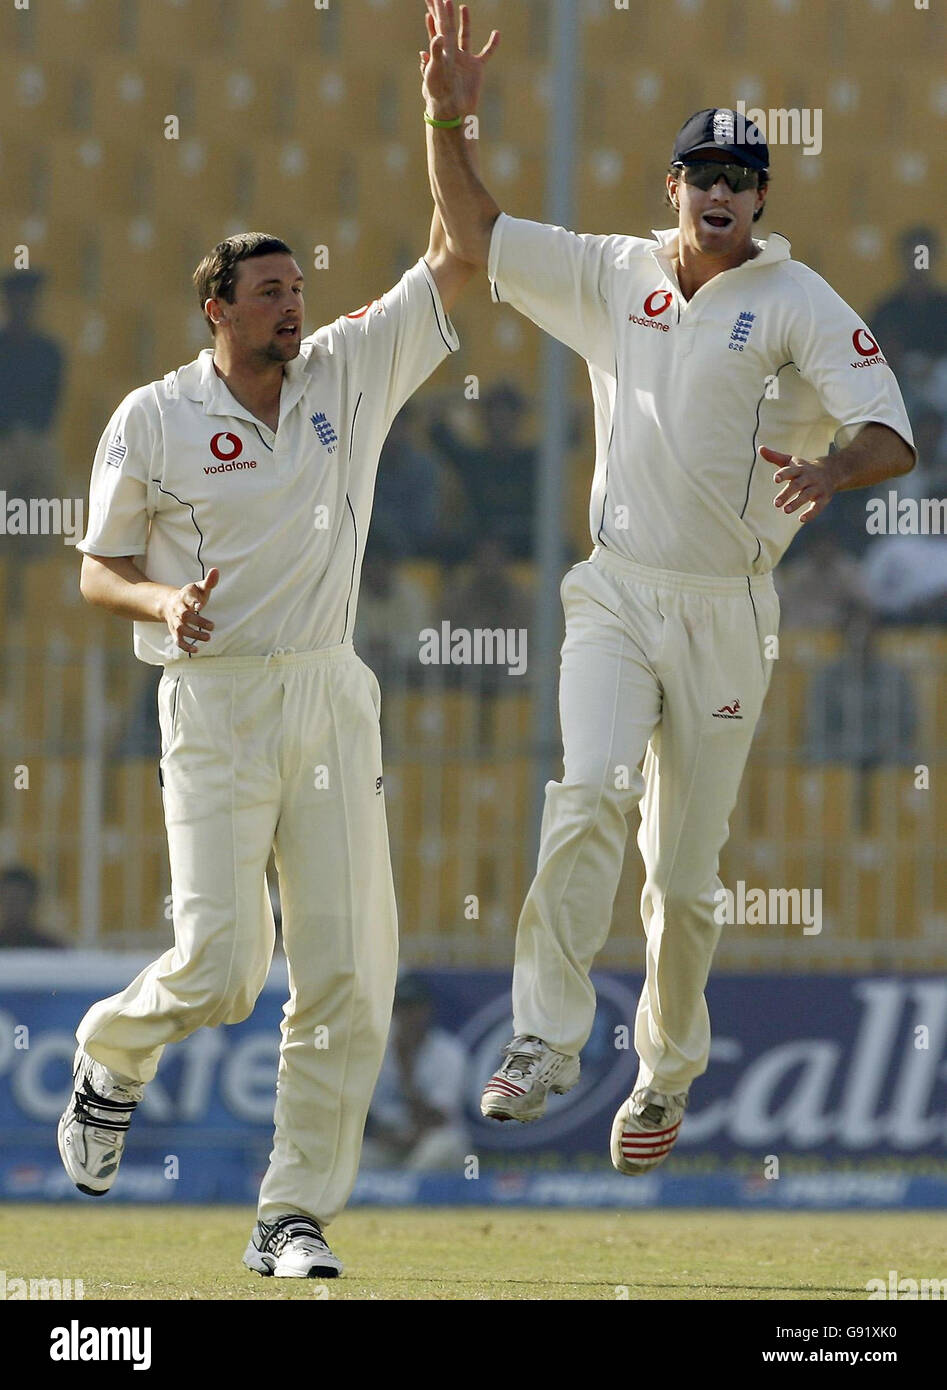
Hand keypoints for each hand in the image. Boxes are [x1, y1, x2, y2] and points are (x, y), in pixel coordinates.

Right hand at [162, 567, 218, 652]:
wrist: (169, 603)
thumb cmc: (190, 596)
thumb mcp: (199, 587)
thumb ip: (209, 581)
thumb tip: (216, 570)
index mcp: (184, 597)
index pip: (188, 599)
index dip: (194, 602)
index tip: (200, 606)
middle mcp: (178, 609)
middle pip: (185, 616)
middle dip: (198, 622)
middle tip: (212, 626)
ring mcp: (175, 621)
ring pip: (182, 630)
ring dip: (194, 635)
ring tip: (208, 638)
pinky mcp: (175, 631)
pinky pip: (178, 640)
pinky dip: (186, 646)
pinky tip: (197, 650)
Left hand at [421, 0, 498, 120]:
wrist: (451, 110)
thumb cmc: (439, 94)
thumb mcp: (435, 71)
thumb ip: (436, 53)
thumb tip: (438, 36)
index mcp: (442, 51)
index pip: (439, 25)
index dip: (437, 11)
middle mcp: (453, 52)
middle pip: (449, 26)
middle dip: (445, 12)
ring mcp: (465, 59)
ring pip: (465, 36)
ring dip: (465, 22)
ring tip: (463, 8)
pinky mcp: (476, 68)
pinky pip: (486, 53)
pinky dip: (492, 45)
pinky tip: (497, 34)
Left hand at [759, 446, 835, 523]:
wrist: (831, 471)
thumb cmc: (804, 468)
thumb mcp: (791, 461)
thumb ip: (775, 457)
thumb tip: (760, 448)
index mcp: (800, 468)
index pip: (791, 470)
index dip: (784, 474)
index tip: (775, 479)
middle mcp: (809, 477)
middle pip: (797, 485)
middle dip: (787, 494)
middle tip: (776, 503)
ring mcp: (817, 487)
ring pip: (807, 495)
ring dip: (797, 503)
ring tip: (785, 510)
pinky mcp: (823, 498)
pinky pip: (818, 506)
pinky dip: (811, 513)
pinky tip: (801, 519)